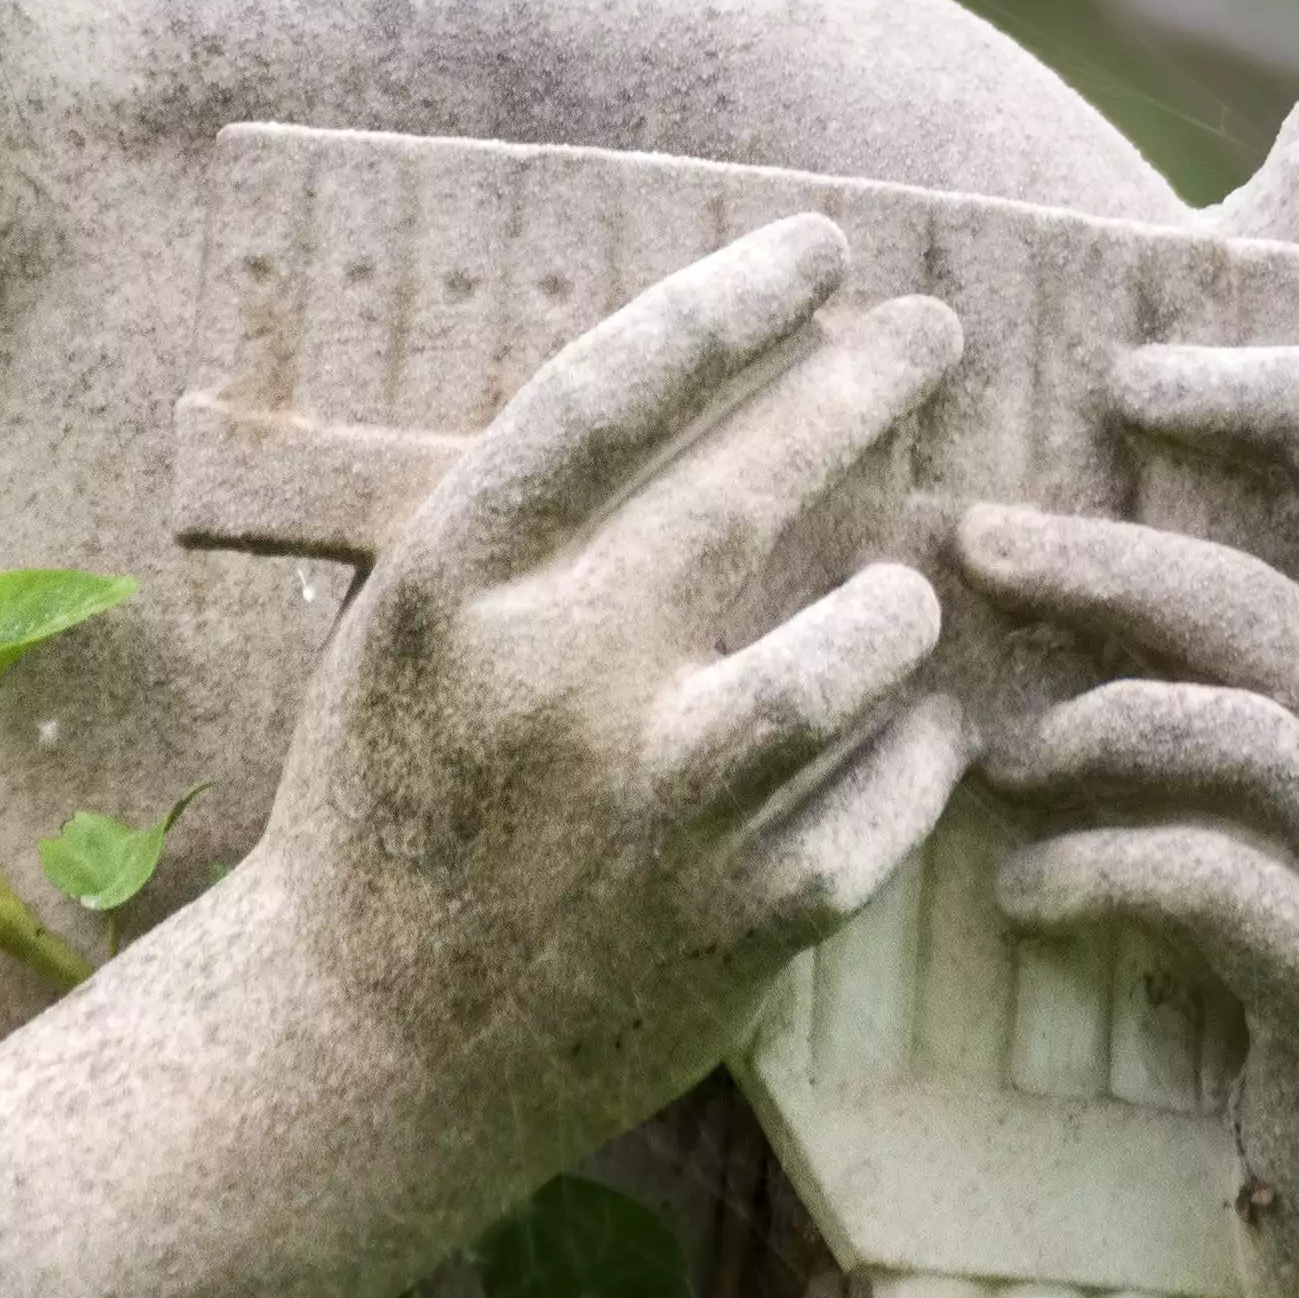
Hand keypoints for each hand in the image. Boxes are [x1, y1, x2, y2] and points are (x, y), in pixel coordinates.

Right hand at [269, 216, 971, 1140]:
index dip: (729, 300)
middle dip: (860, 386)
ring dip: (898, 601)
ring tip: (909, 586)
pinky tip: (922, 730)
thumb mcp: (408, 636)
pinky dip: (915, 760)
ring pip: (851, 655)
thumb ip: (524, 525)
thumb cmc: (392, 806)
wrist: (365, 1050)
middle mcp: (554, 686)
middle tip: (933, 331)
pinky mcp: (734, 931)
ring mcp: (654, 814)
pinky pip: (882, 807)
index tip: (815, 247)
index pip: (609, 393)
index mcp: (452, 593)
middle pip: (748, 488)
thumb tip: (685, 366)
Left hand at [958, 343, 1298, 1297]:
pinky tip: (1016, 898)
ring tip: (979, 752)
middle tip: (965, 543)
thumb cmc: (1265, 1040)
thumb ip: (1213, 702)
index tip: (1138, 377)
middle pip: (1292, 598)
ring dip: (1085, 715)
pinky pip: (1220, 882)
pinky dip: (1095, 869)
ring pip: (1252, 727)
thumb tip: (1036, 529)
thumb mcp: (1260, 845)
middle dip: (1111, 554)